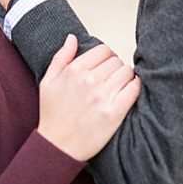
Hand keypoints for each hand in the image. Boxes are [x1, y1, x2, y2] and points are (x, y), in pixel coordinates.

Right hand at [36, 34, 140, 160]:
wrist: (58, 145)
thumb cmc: (53, 114)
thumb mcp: (48, 81)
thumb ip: (61, 57)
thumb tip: (72, 37)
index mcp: (73, 70)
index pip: (103, 50)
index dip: (106, 57)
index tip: (105, 66)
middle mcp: (89, 81)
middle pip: (116, 61)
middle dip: (115, 68)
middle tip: (111, 79)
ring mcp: (102, 97)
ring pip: (127, 73)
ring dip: (126, 78)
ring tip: (118, 87)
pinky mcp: (114, 113)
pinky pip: (134, 89)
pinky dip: (134, 88)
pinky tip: (127, 94)